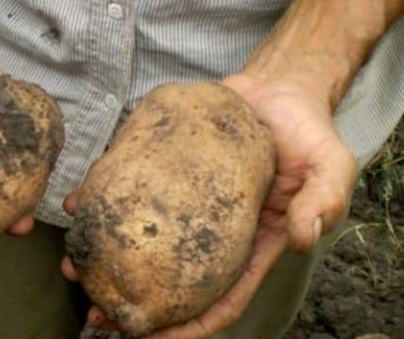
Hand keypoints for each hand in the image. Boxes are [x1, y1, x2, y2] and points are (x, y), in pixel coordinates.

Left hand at [61, 73, 357, 337]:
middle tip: (98, 310)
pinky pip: (132, 190)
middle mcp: (214, 232)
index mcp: (253, 245)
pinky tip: (75, 204)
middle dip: (135, 303)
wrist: (280, 89)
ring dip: (106, 257)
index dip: (190, 326)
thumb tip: (303, 237)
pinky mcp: (168, 170)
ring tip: (72, 267)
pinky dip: (102, 200)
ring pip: (142, 240)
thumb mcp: (330, 167)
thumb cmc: (309, 133)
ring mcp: (186, 202)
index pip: (222, 299)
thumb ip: (323, 201)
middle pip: (172, 279)